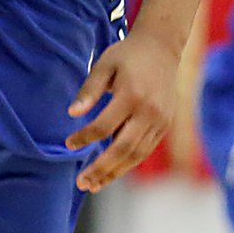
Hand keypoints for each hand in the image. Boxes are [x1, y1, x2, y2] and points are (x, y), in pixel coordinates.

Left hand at [65, 30, 178, 191]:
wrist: (163, 47)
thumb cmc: (127, 55)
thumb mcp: (104, 65)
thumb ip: (89, 90)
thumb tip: (72, 114)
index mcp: (132, 95)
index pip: (104, 126)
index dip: (84, 138)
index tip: (68, 144)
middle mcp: (149, 111)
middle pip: (122, 149)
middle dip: (100, 169)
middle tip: (82, 183)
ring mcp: (160, 120)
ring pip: (136, 155)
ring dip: (114, 172)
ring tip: (94, 185)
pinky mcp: (165, 125)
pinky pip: (145, 150)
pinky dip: (128, 163)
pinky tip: (111, 171)